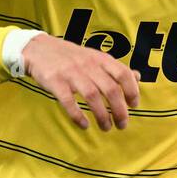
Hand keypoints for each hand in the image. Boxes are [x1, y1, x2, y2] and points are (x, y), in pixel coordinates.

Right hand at [20, 33, 140, 130]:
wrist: (38, 49)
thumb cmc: (71, 57)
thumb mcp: (95, 57)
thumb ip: (115, 68)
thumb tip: (137, 77)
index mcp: (100, 59)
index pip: (123, 73)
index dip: (132, 91)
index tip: (134, 106)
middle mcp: (88, 65)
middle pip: (111, 89)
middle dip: (120, 110)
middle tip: (122, 124)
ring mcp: (71, 73)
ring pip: (92, 96)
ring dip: (102, 116)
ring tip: (106, 127)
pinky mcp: (55, 82)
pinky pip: (69, 102)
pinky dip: (78, 115)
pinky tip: (84, 125)